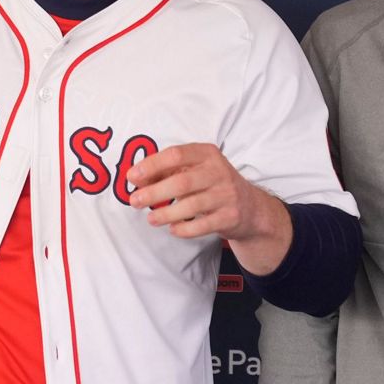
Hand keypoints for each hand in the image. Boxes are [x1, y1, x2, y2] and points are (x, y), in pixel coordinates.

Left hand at [126, 143, 291, 274]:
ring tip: (151, 219)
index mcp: (207, 154)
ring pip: (191, 205)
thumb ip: (167, 171)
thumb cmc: (213, 185)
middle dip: (154, 192)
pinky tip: (173, 229)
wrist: (250, 207)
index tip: (132, 176)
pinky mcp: (230, 216)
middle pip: (181, 181)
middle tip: (135, 201)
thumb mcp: (195, 170)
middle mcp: (219, 171)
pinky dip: (184, 229)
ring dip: (166, 214)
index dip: (152, 165)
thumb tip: (137, 179)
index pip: (176, 154)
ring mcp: (227, 194)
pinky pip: (202, 225)